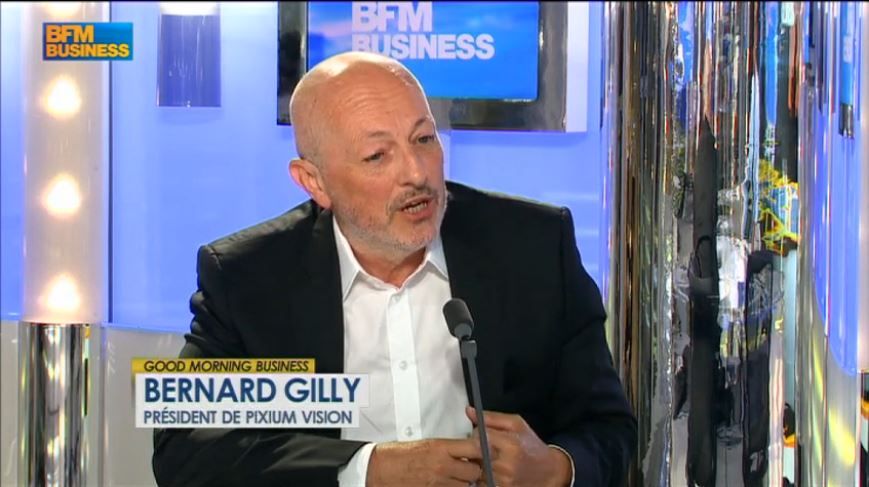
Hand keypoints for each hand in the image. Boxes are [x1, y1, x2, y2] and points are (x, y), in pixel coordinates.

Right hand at [365, 438, 482, 486]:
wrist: (380, 470)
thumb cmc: (400, 455)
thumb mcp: (426, 444)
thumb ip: (448, 448)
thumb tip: (468, 449)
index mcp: (440, 447)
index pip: (474, 447)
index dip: (482, 450)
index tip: (484, 451)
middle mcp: (442, 465)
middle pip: (475, 470)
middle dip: (476, 470)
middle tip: (472, 468)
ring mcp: (439, 483)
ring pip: (467, 485)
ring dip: (466, 483)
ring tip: (460, 479)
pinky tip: (451, 485)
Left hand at [467, 407, 571, 486]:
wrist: (547, 472)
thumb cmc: (531, 446)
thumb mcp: (516, 424)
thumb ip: (491, 418)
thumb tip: (469, 411)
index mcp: (510, 445)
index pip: (478, 435)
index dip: (477, 433)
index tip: (482, 434)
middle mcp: (505, 465)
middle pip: (473, 453)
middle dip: (474, 448)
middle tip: (483, 446)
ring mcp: (501, 481)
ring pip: (474, 467)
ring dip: (476, 462)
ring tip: (488, 458)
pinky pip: (479, 480)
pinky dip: (481, 474)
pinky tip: (490, 469)